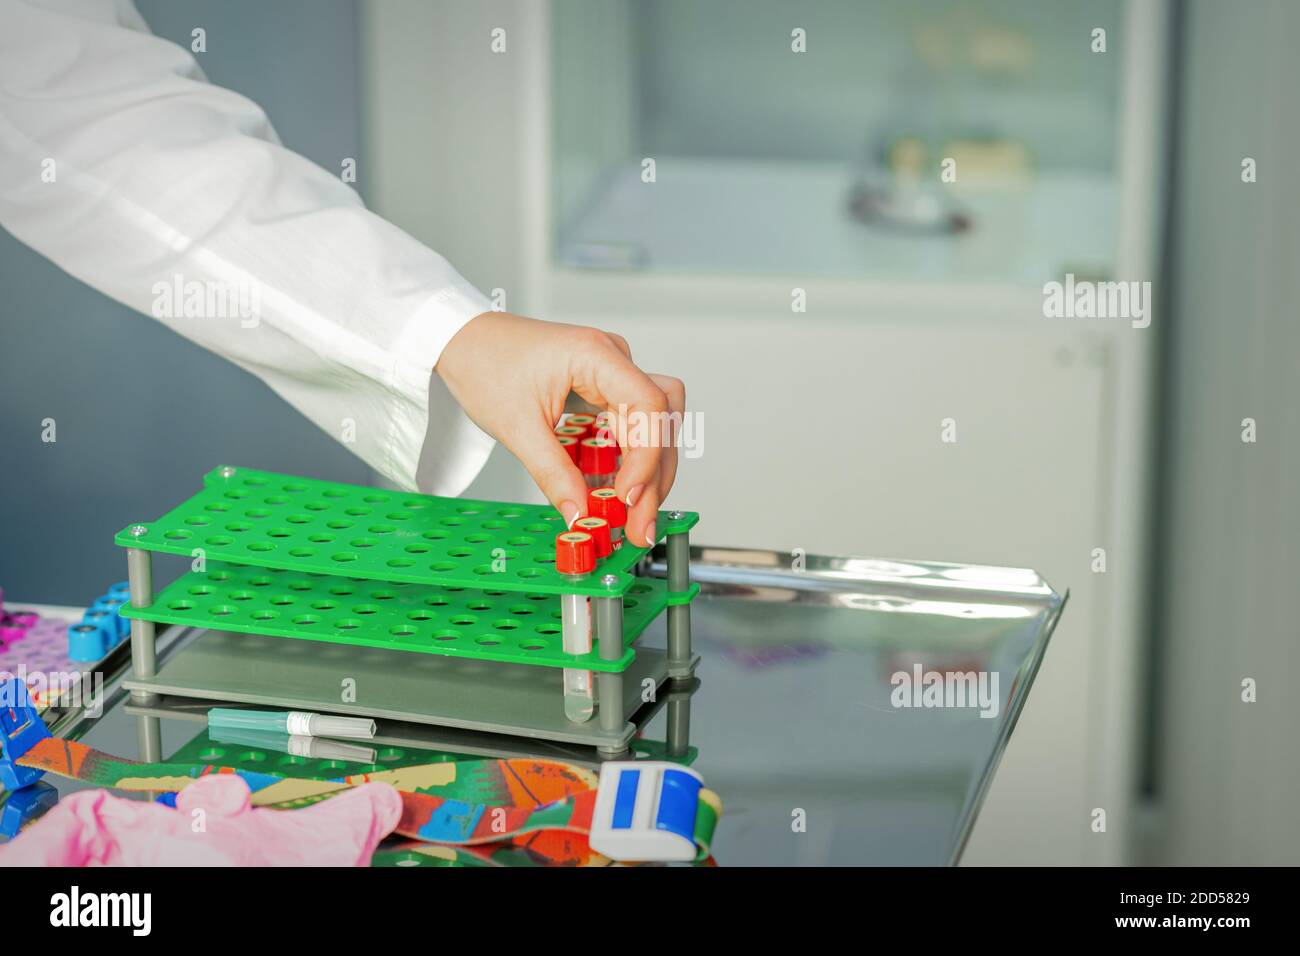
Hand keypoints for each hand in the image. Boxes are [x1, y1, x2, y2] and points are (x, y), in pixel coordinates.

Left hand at [435, 311, 683, 546]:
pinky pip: (631, 427)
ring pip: (654, 425)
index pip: (649, 405)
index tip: (628, 497)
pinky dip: (631, 460)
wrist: (461, 340)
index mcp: (595, 354)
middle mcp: (614, 359)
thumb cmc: (483, 362)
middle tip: (639, 524)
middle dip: (655, 476)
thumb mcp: (516, 427)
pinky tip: (620, 492)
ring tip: (635, 516)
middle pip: (661, 419)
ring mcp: (611, 373)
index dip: (647, 456)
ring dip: (650, 471)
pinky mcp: (603, 390)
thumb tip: (580, 514)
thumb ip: (553, 473)